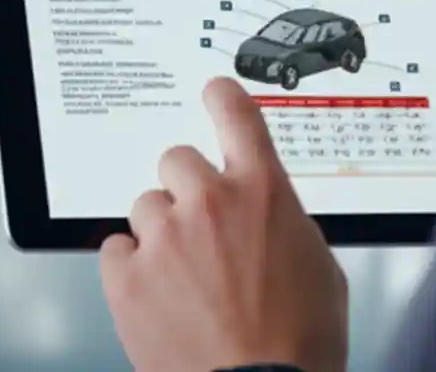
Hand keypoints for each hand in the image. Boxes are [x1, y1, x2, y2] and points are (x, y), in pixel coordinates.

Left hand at [99, 78, 348, 371]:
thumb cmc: (300, 343)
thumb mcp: (320, 268)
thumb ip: (287, 223)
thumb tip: (269, 214)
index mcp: (264, 191)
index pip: (236, 115)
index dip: (221, 97)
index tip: (214, 91)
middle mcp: (210, 202)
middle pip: (177, 159)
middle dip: (187, 187)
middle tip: (201, 227)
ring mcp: (165, 237)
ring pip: (146, 206)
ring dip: (161, 231)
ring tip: (184, 276)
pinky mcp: (129, 278)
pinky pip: (116, 249)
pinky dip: (132, 268)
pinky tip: (158, 295)